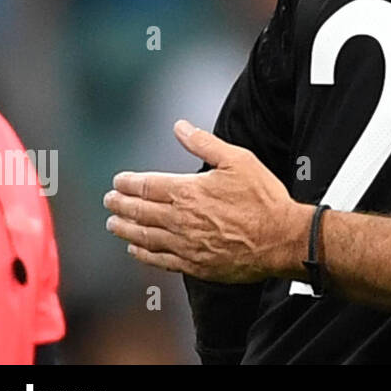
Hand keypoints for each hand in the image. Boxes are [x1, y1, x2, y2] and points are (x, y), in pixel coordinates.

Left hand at [104, 120, 308, 282]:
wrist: (281, 238)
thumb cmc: (263, 198)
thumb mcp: (238, 160)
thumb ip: (204, 143)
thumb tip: (180, 126)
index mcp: (188, 192)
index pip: (147, 185)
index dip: (128, 183)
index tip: (118, 181)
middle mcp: (180, 219)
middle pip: (140, 211)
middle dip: (121, 204)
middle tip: (109, 201)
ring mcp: (185, 245)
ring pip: (144, 236)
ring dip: (125, 229)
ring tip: (113, 224)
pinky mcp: (194, 264)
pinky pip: (159, 260)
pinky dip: (143, 254)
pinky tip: (135, 250)